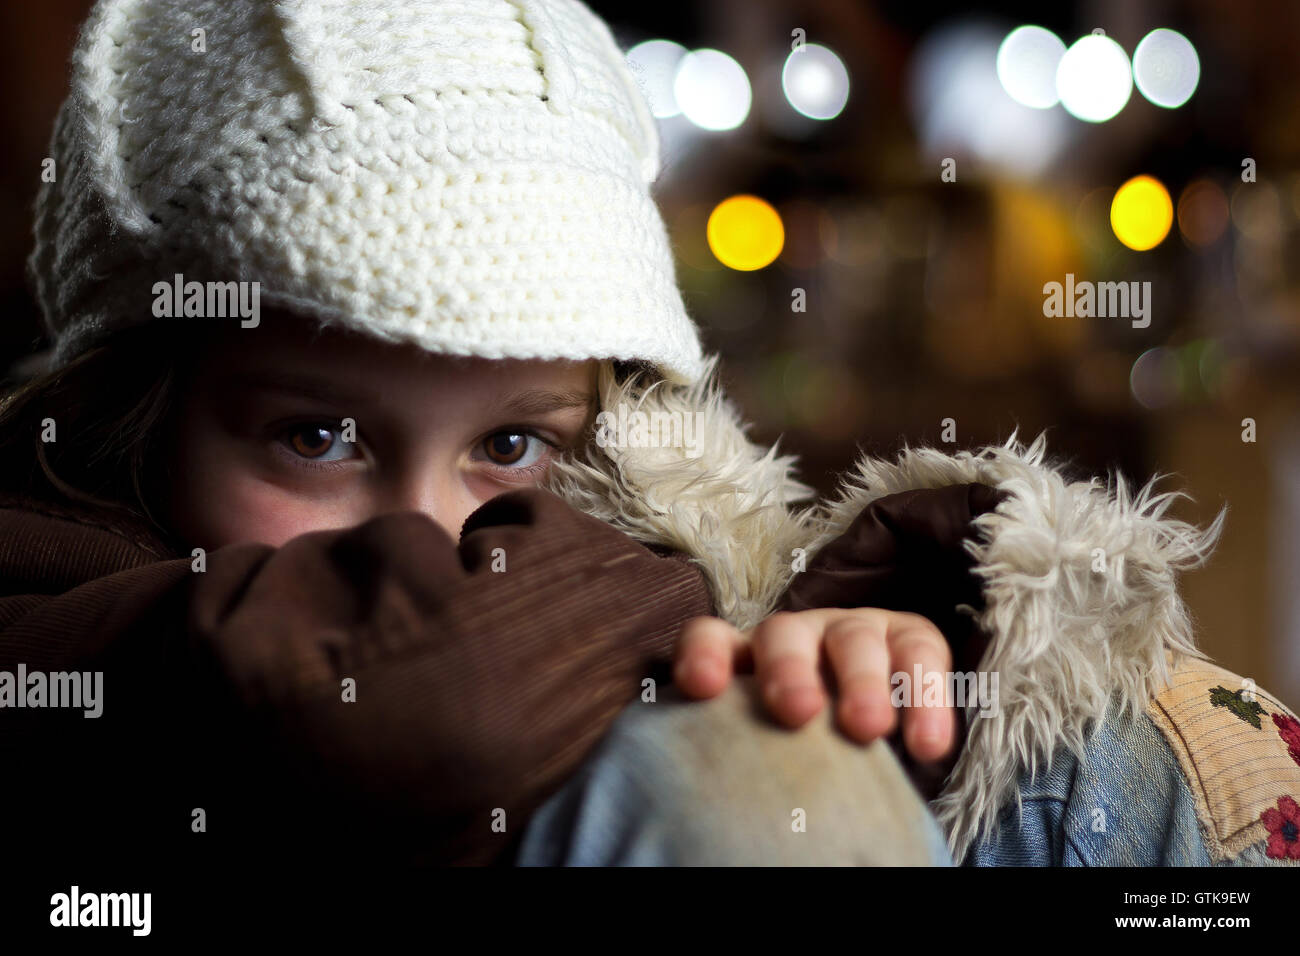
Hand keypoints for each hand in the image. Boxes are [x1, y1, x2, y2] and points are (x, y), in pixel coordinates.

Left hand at [674, 608, 955, 762]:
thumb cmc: (803, 753)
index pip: (712, 639)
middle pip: (783, 637)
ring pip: (853, 640)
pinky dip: (925, 696)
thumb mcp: (770, 753)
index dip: (704, 655)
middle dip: (788, 671)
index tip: (701, 687)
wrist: (874, 731)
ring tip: (867, 728)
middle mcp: (796, 637)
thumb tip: (726, 816)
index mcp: (748, 659)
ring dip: (860, 682)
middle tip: (796, 712)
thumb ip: (748, 760)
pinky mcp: (910, 636)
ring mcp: (852, 631)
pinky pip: (920, 655)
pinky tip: (928, 744)